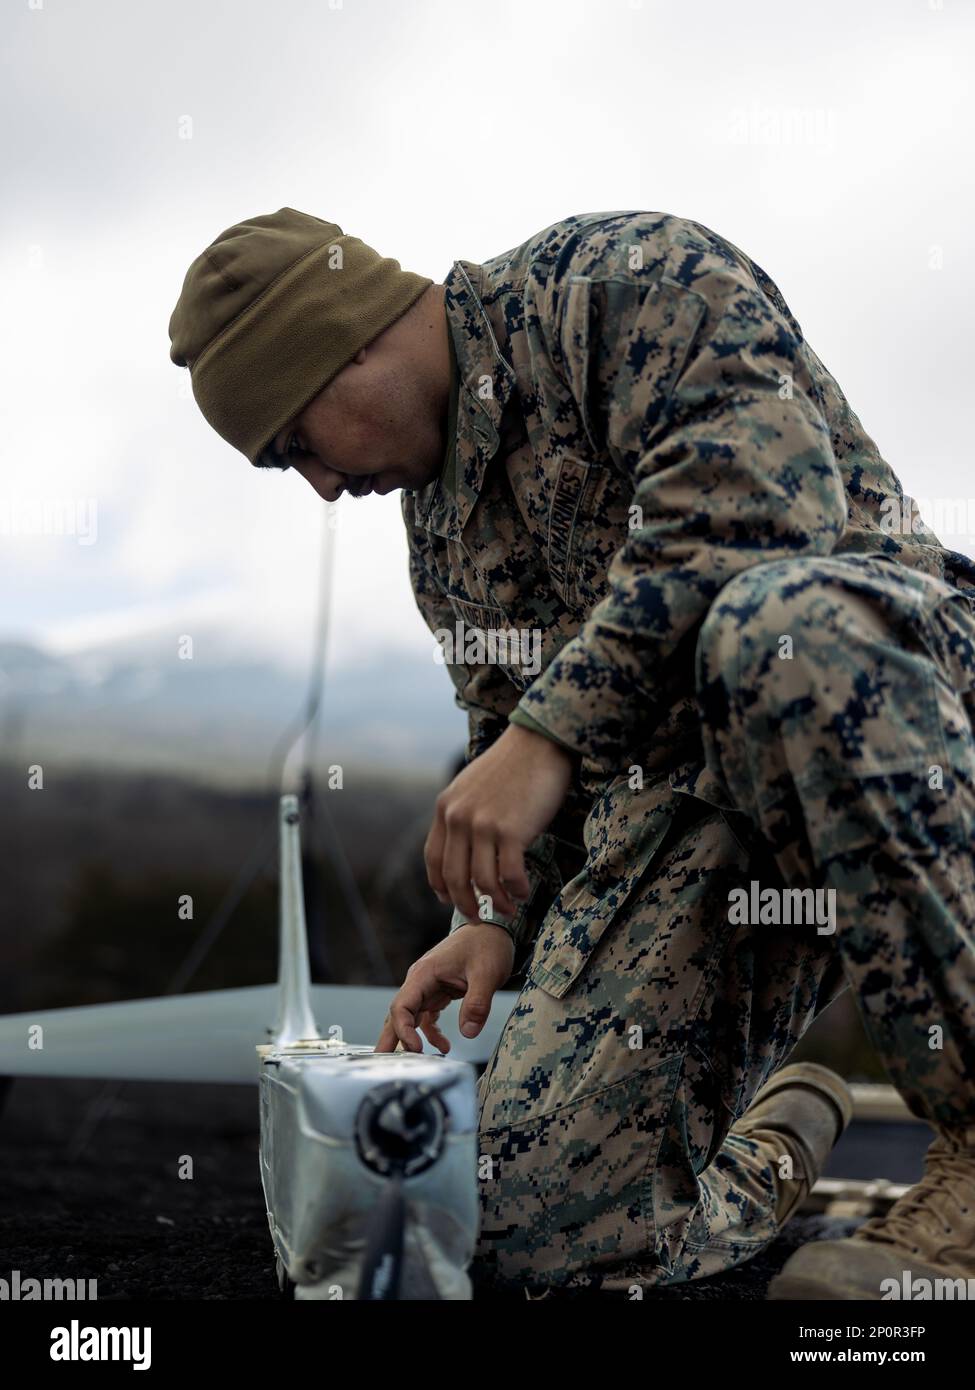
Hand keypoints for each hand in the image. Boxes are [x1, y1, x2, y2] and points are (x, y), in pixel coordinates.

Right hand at [374, 922, 514, 1052]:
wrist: (493, 929)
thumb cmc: (486, 944)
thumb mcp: (486, 973)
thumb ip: (477, 1003)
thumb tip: (468, 1033)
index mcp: (424, 973)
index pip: (402, 1006)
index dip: (403, 1030)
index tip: (415, 1050)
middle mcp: (421, 981)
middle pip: (398, 1014)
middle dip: (390, 1039)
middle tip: (383, 1065)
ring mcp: (428, 986)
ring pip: (410, 1016)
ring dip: (409, 1039)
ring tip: (413, 1063)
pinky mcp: (438, 992)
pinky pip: (427, 1016)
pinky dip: (431, 1032)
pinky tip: (444, 1045)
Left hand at [424, 723, 573, 918]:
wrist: (539, 742)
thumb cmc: (512, 765)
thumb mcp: (472, 787)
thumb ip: (463, 814)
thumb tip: (466, 850)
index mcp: (445, 807)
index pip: (433, 859)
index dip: (440, 886)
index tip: (450, 900)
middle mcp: (458, 817)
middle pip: (454, 877)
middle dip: (466, 904)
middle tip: (480, 918)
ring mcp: (483, 825)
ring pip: (482, 882)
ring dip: (496, 902)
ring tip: (510, 909)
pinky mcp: (511, 830)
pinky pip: (509, 875)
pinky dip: (516, 890)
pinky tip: (523, 892)